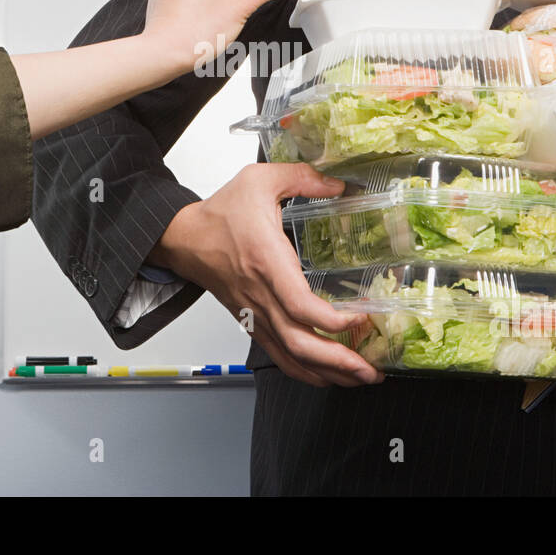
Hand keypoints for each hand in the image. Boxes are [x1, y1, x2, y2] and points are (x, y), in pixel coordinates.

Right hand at [150, 163, 384, 387]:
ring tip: (361, 377)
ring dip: (328, 373)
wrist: (184, 238)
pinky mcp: (252, 322)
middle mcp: (260, 294)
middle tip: (371, 369)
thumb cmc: (221, 213)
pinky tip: (329, 375)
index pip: (298, 304)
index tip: (361, 317)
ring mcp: (255, 313)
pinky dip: (306, 371)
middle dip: (339, 361)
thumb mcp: (260, 179)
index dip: (331, 320)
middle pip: (298, 343)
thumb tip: (339, 184)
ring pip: (290, 357)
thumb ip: (303, 177)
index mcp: (266, 260)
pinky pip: (279, 355)